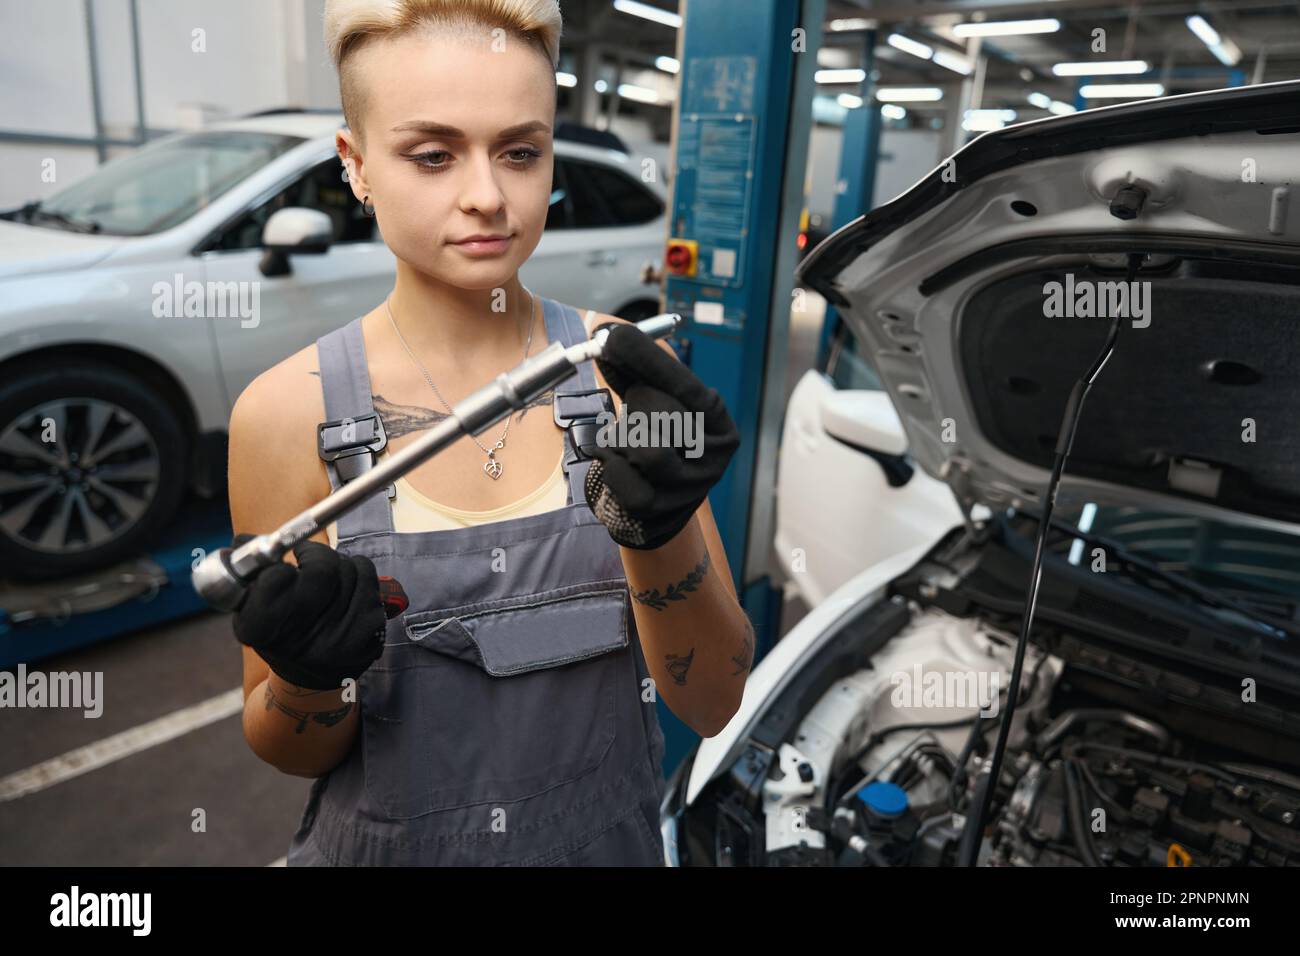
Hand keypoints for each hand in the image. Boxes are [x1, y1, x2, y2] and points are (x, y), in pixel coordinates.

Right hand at [231, 535, 387, 690]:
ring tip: (324, 579)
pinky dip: (356, 573)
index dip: (280, 567)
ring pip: (348, 566)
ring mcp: (345, 635)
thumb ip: (248, 574)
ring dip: (336, 563)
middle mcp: (305, 639)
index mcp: (263, 630)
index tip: (284, 566)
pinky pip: (367, 575)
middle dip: (314, 554)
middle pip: (322, 568)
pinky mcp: (373, 627)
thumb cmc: (278, 635)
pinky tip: (343, 589)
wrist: (312, 677)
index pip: (274, 580)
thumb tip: (243, 542)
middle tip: (305, 557)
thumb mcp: (251, 611)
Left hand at [584, 322, 739, 549]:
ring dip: (621, 439)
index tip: (615, 337)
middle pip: (665, 415)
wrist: (657, 507)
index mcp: (718, 424)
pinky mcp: (661, 513)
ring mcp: (690, 489)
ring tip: (622, 440)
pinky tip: (615, 463)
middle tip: (630, 410)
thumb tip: (607, 338)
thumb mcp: (654, 404)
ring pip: (647, 452)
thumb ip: (635, 373)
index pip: (687, 386)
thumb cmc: (656, 443)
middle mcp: (713, 458)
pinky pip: (625, 482)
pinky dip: (610, 467)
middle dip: (636, 405)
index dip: (649, 360)